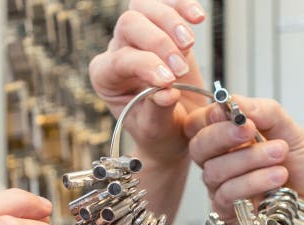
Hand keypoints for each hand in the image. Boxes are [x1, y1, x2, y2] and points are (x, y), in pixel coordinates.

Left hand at [89, 0, 207, 160]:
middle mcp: (118, 51)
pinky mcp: (163, 29)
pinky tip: (197, 17)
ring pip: (144, 7)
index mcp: (106, 77)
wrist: (176, 130)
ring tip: (189, 42)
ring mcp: (138, 37)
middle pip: (129, 24)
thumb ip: (157, 111)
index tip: (169, 82)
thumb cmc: (160, 132)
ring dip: (170, 20)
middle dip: (158, 42)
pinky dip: (182, 5)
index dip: (146, 66)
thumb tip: (166, 94)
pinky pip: (167, 4)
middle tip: (181, 69)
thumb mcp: (157, 131)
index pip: (121, 59)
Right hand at [184, 95, 303, 222]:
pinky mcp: (229, 214)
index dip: (209, 116)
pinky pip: (227, 195)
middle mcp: (222, 163)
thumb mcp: (292, 132)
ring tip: (280, 153)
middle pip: (199, 147)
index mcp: (231, 139)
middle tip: (250, 129)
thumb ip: (265, 113)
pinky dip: (253, 182)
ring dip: (249, 159)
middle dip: (223, 135)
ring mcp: (223, 189)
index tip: (232, 111)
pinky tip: (277, 176)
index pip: (201, 124)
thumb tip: (234, 100)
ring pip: (214, 171)